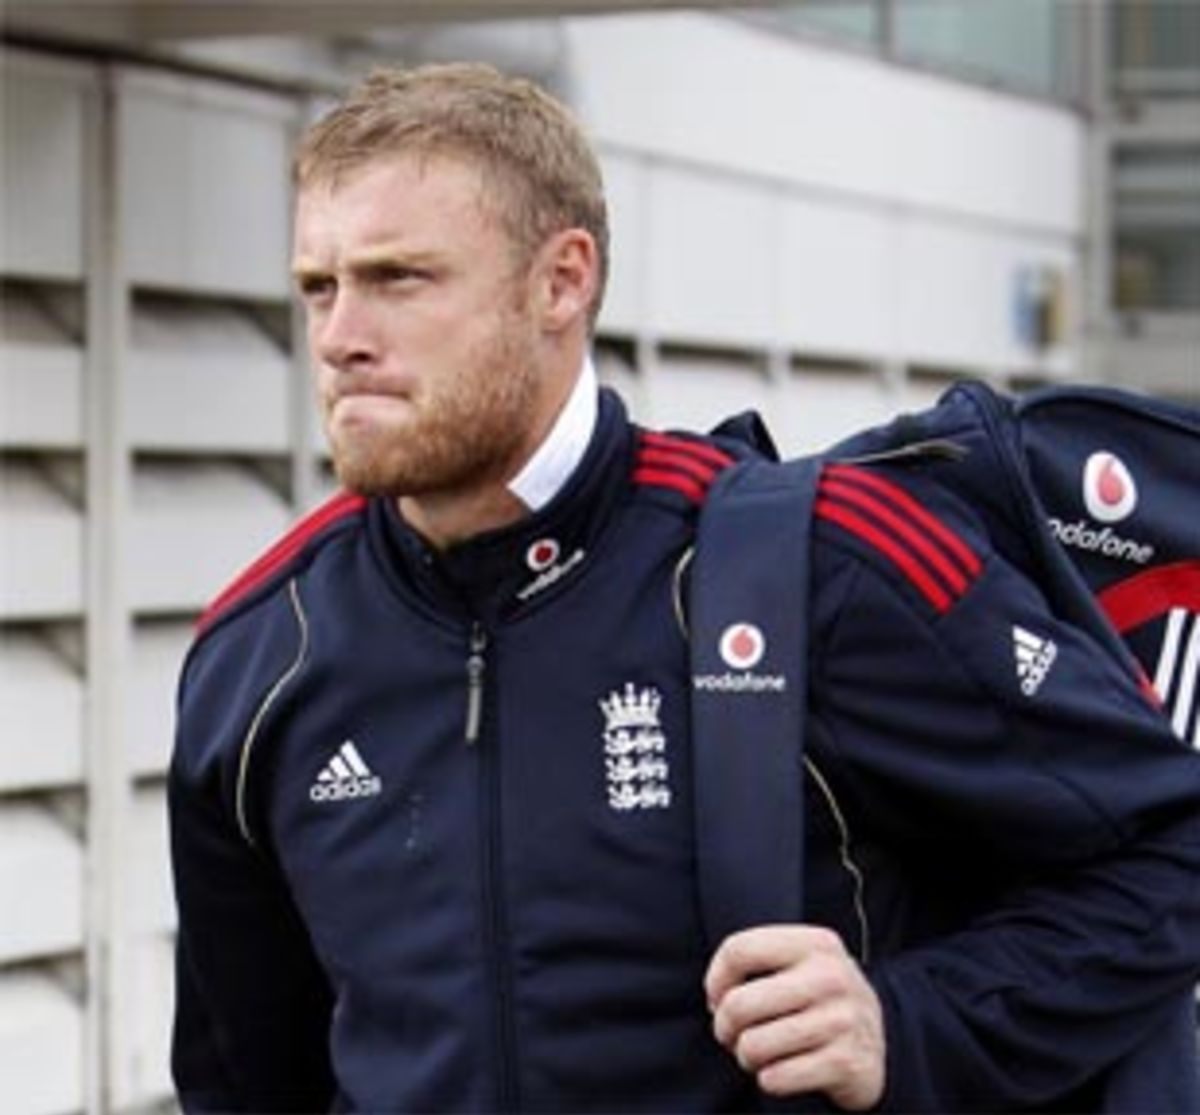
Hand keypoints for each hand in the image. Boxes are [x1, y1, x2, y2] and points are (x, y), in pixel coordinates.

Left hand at [704, 925, 884, 1110]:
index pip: (739, 949)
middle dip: (724, 1027)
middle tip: (733, 1035)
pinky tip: (780, 1071)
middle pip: (739, 1003)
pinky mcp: (846, 1063)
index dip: (715, 980)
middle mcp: (831, 976)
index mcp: (815, 943)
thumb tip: (716, 996)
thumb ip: (759, 960)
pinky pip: (777, 1078)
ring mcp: (842, 1020)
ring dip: (746, 1057)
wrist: (879, 1040)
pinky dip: (769, 1080)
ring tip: (757, 1053)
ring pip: (754, 1045)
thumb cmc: (819, 997)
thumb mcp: (800, 962)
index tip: (717, 998)